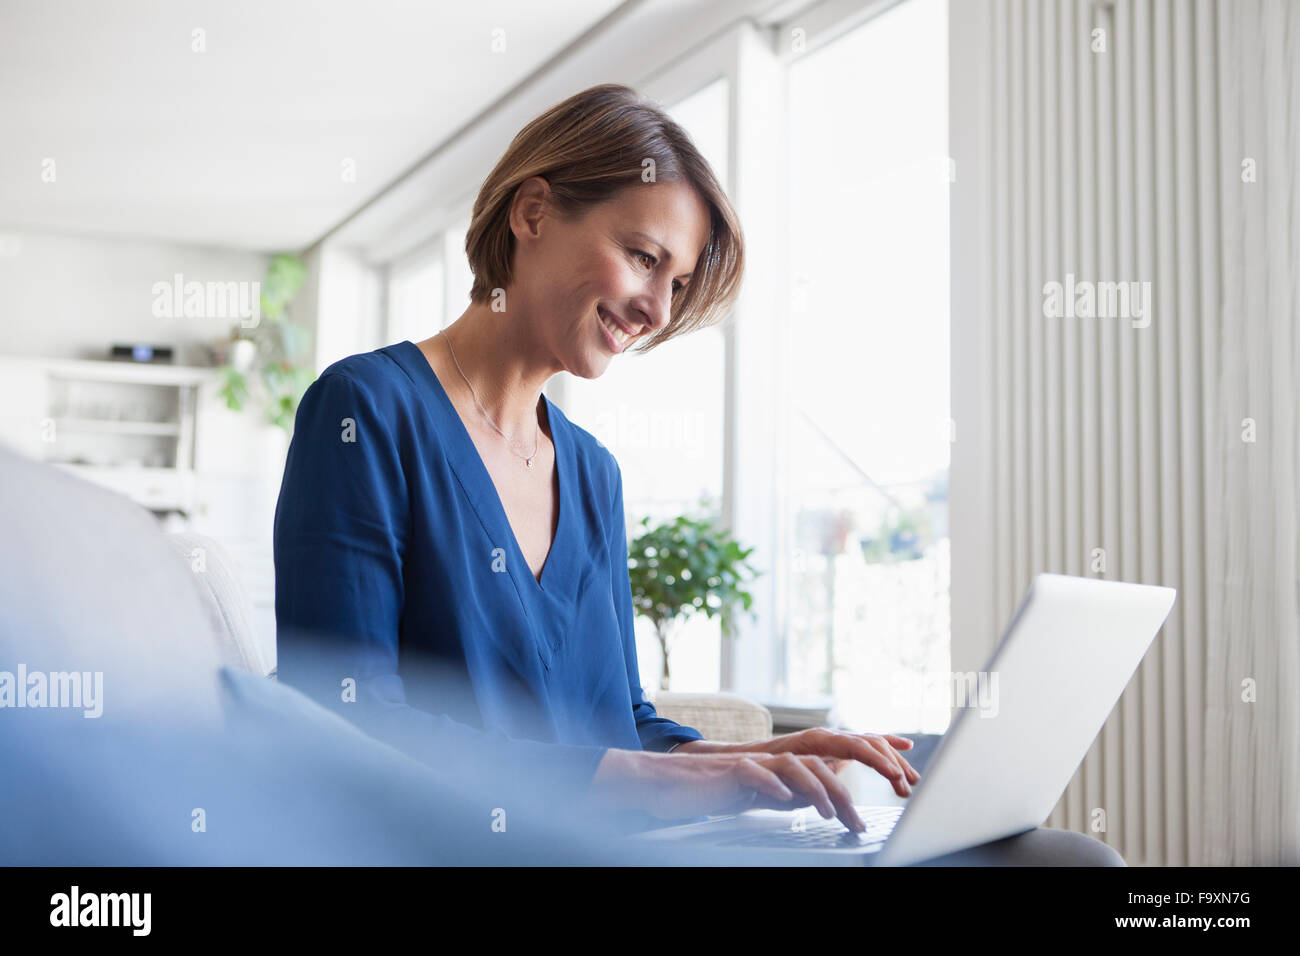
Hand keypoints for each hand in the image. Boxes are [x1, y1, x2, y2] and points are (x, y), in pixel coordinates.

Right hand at [589, 748, 869, 831]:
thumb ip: (787, 794)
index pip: (820, 775)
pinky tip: (783, 799)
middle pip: (815, 767)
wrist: (667, 785)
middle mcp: (768, 762)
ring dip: (815, 787)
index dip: (844, 795)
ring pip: (792, 765)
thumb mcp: (757, 797)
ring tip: (829, 812)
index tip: (859, 823)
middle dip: (841, 794)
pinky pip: (754, 774)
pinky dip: (771, 785)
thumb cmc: (710, 792)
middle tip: (856, 822)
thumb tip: (819, 799)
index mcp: (777, 770)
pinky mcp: (729, 772)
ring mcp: (750, 764)